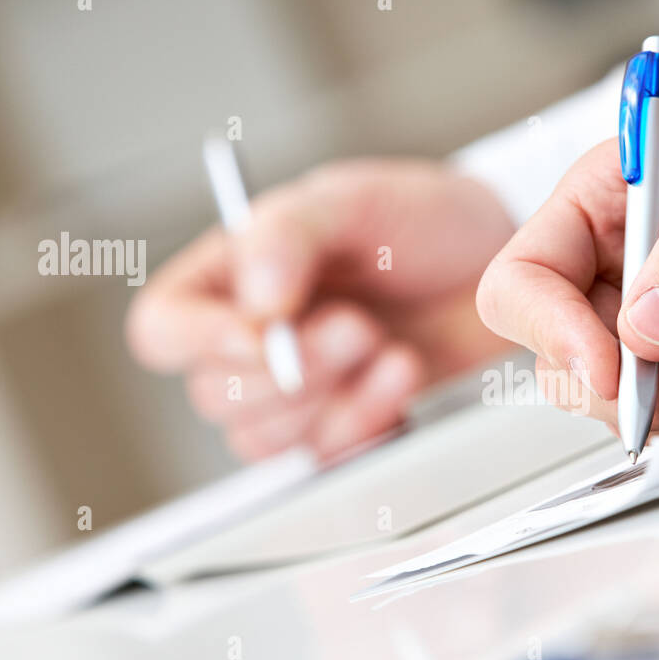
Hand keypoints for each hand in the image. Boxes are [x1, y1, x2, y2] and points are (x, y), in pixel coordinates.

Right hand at [126, 159, 514, 460]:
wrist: (494, 266)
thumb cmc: (420, 223)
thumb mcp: (353, 202)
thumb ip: (290, 236)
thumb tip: (256, 302)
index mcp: (229, 278)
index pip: (164, 330)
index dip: (200, 342)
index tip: (263, 334)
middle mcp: (250, 340)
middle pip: (217, 395)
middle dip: (295, 368)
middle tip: (360, 325)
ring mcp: (294, 393)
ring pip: (265, 438)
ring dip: (334, 398)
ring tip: (391, 345)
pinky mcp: (342, 426)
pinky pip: (324, 457)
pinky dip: (366, 422)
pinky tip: (404, 375)